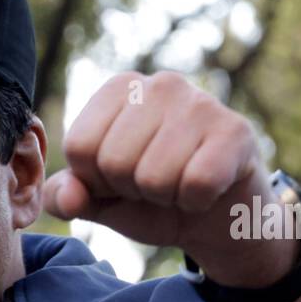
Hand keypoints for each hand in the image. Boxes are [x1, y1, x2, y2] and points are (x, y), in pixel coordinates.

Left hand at [42, 71, 287, 285]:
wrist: (218, 218)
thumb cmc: (152, 200)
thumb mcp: (99, 200)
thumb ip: (65, 197)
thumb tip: (68, 195)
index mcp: (119, 89)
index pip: (79, 147)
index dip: (96, 179)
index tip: (121, 177)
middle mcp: (159, 83)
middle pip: (113, 161)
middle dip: (131, 188)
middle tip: (155, 183)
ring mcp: (200, 101)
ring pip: (154, 177)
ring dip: (165, 197)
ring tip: (180, 183)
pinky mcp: (235, 130)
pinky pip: (196, 184)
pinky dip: (196, 201)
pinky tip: (206, 189)